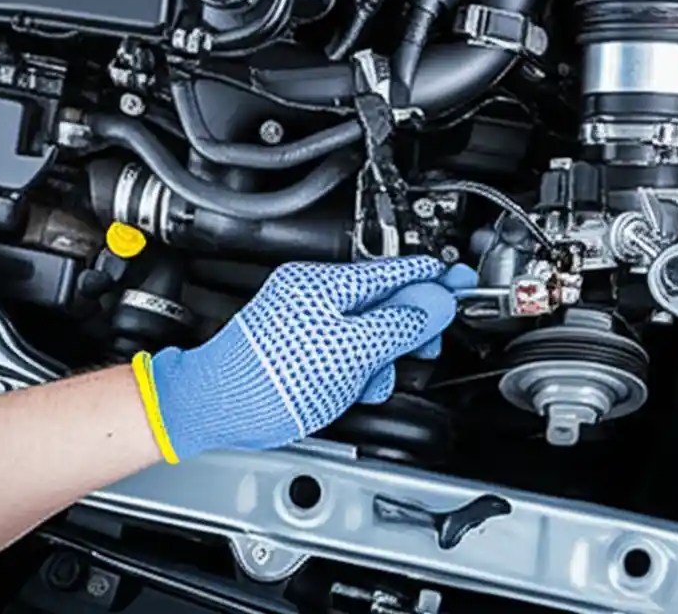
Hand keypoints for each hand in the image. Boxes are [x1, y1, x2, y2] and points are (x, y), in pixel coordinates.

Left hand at [133, 257, 475, 461]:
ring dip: (381, 353)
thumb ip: (401, 323)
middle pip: (386, 298)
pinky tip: (353, 384)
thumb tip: (438, 301)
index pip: (399, 270)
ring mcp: (305, 315)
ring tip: (373, 378)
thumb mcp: (354, 351)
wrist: (214, 407)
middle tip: (424, 345)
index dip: (437, 280)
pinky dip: (357, 363)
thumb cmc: (271, 380)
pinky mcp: (297, 340)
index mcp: (328, 284)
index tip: (464, 283)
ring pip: (368, 326)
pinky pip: (345, 342)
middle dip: (408, 326)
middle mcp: (315, 292)